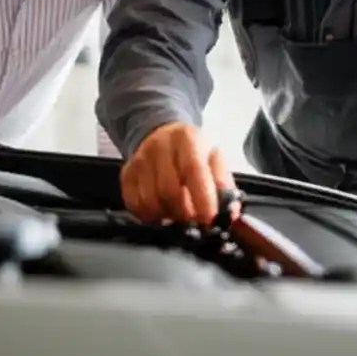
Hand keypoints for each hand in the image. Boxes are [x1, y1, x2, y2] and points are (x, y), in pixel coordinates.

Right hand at [120, 121, 236, 226]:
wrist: (162, 135)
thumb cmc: (193, 152)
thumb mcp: (214, 158)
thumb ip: (224, 184)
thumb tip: (229, 214)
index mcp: (187, 138)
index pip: (193, 170)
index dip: (202, 198)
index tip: (209, 219)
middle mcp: (159, 146)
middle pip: (168, 190)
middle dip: (184, 213)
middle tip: (194, 220)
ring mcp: (139, 160)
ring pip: (150, 201)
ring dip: (166, 216)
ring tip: (178, 214)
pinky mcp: (126, 174)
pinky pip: (134, 204)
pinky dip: (149, 216)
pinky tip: (161, 212)